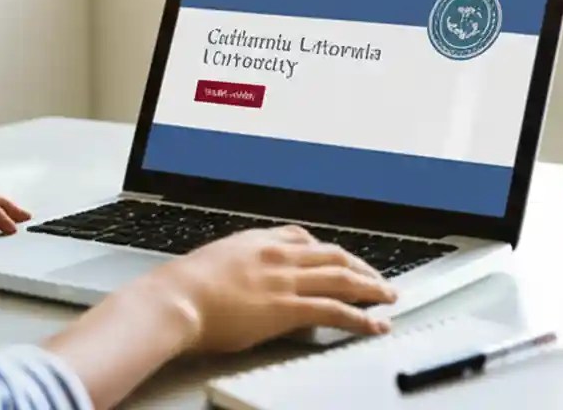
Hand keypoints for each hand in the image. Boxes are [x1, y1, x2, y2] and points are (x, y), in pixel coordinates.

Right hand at [46, 225, 397, 408]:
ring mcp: (285, 279)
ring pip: (342, 278)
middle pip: (332, 254)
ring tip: (388, 298)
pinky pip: (336, 310)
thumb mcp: (212, 264)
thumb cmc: (181, 288)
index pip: (302, 238)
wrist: (175, 299)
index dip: (326, 250)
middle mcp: (276, 254)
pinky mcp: (288, 307)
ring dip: (370, 288)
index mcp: (257, 241)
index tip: (338, 259)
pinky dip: (361, 317)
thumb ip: (234, 268)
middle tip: (376, 278)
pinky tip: (374, 324)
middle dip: (359, 266)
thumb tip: (238, 283)